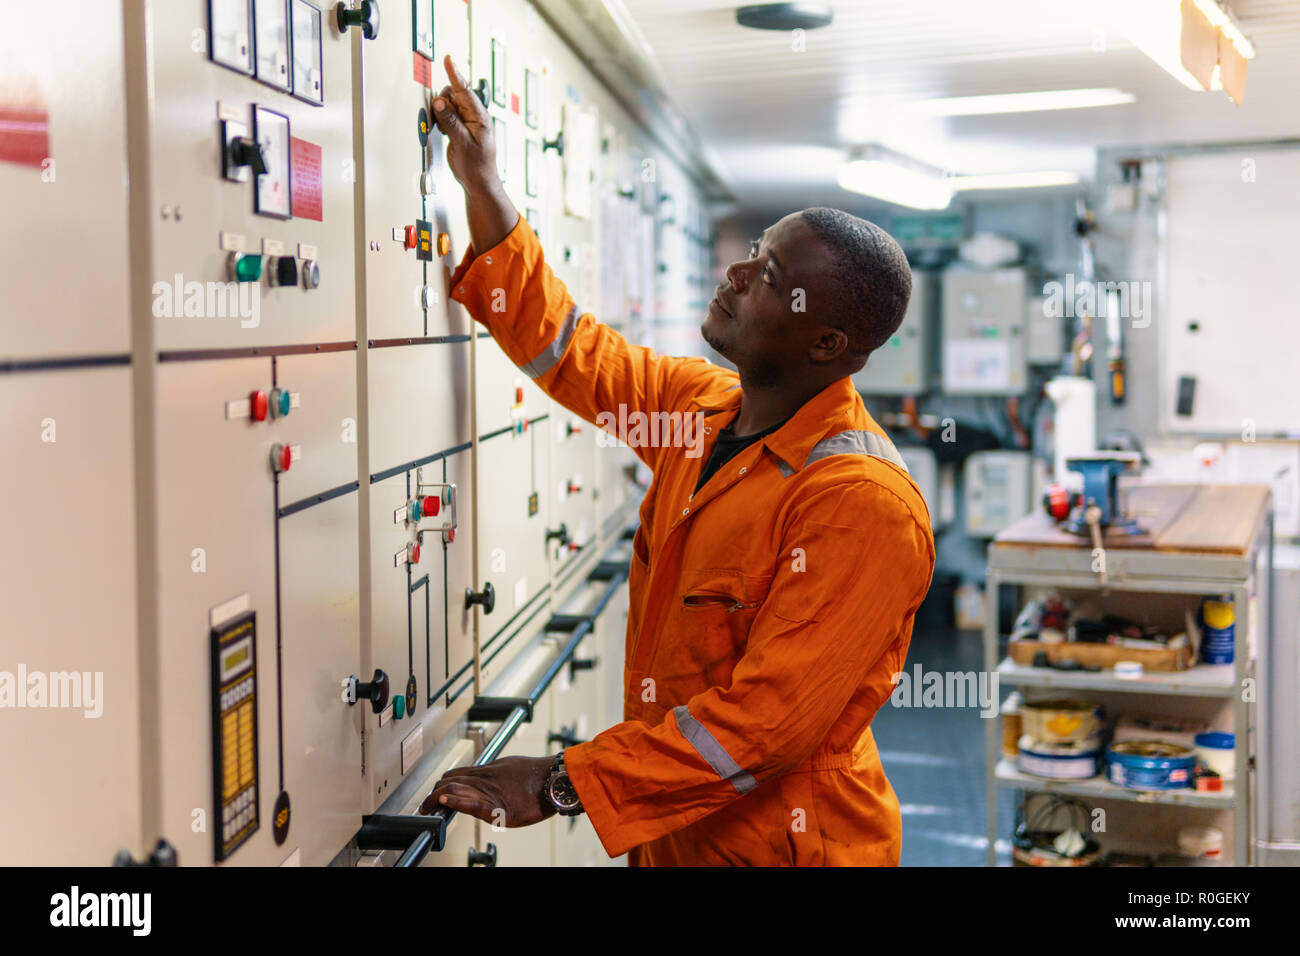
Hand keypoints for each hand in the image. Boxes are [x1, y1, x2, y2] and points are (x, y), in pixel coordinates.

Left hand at [417, 755, 556, 827]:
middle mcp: (486, 779)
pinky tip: (444, 802)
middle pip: (451, 782)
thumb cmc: (537, 774)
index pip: (456, 775)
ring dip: (437, 799)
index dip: (442, 784)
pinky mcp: (499, 808)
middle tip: (425, 805)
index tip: (435, 793)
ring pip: (456, 790)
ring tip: (426, 807)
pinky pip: (472, 803)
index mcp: (488, 770)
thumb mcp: (511, 766)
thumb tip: (485, 776)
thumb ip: (495, 773)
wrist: (554, 780)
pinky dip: (456, 801)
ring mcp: (491, 793)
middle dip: (434, 794)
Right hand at [429, 54, 496, 190]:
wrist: (478, 181)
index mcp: (480, 116)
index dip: (456, 74)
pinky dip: (442, 119)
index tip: (449, 60)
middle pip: (453, 94)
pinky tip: (445, 131)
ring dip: (442, 113)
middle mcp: (474, 115)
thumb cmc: (477, 166)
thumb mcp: (462, 143)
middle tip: (443, 121)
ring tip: (446, 130)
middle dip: (444, 103)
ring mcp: (467, 120)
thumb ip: (451, 121)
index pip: (465, 90)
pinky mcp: (460, 127)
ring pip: (447, 104)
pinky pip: (446, 114)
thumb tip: (440, 102)